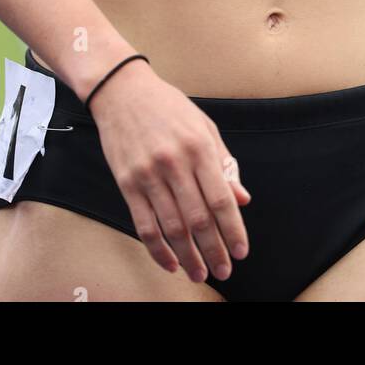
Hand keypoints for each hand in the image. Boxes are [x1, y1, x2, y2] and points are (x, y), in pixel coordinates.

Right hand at [87, 60, 251, 283]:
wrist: (122, 91)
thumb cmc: (168, 107)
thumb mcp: (204, 126)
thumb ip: (224, 163)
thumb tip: (242, 199)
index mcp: (199, 147)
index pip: (221, 199)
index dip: (233, 230)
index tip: (242, 252)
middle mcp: (174, 162)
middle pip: (198, 219)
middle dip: (214, 251)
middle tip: (224, 271)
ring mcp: (148, 174)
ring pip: (172, 227)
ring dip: (188, 256)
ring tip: (199, 273)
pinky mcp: (126, 183)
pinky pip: (144, 225)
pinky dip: (158, 249)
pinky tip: (170, 263)